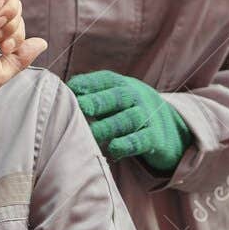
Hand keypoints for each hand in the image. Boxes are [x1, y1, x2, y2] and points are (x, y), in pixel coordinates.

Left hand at [67, 70, 193, 175]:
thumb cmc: (127, 111)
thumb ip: (90, 94)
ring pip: (128, 119)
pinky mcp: (154, 138)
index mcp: (122, 84)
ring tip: (91, 135)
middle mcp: (136, 97)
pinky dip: (126, 145)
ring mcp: (147, 117)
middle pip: (118, 96)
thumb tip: (58, 94)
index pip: (105, 80)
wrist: (170, 128)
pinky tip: (113, 149)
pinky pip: (140, 140)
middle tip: (81, 108)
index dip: (88, 83)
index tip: (71, 89)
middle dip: (99, 101)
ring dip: (108, 127)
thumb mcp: (114, 96)